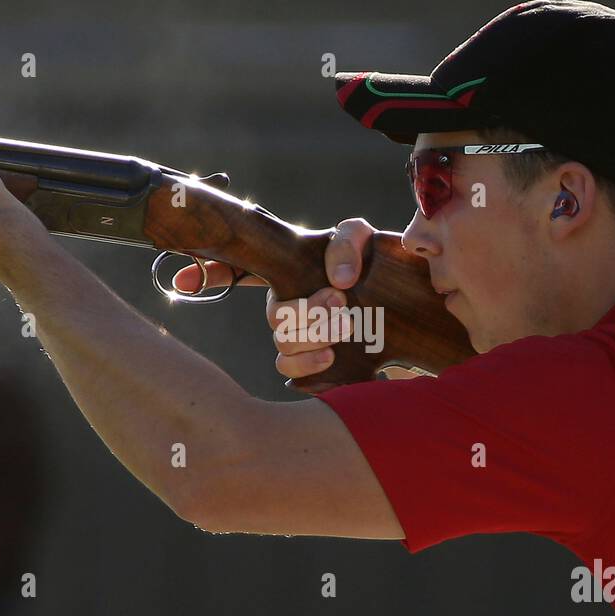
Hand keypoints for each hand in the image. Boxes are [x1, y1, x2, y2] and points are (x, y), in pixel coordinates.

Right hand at [174, 217, 420, 381]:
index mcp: (299, 271)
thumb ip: (349, 241)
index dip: (209, 272)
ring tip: (340, 329)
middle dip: (301, 307)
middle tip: (339, 299)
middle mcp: (297, 305)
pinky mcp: (325, 370)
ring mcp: (309, 339)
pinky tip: (330, 359)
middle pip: (274, 311)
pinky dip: (308, 366)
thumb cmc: (397, 276)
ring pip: (282, 342)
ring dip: (305, 334)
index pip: (242, 268)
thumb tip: (336, 273)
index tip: (183, 282)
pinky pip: (293, 374)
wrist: (431, 322)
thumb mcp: (375, 243)